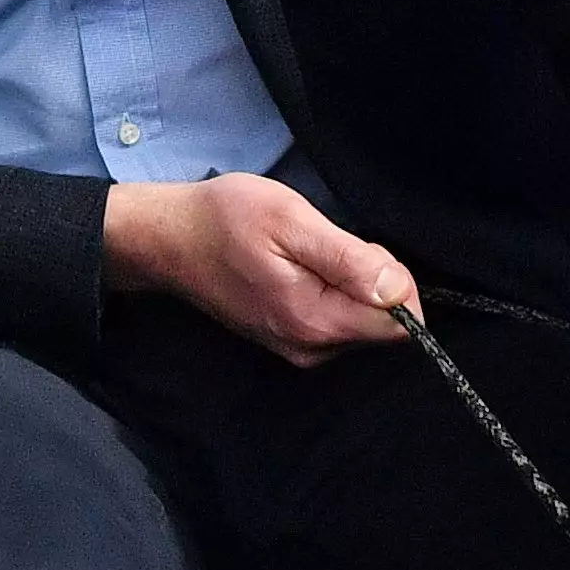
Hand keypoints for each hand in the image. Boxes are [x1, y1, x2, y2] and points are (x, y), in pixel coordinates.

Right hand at [98, 172, 411, 366]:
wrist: (169, 239)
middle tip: (328, 243)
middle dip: (375, 283)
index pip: (400, 326)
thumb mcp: (291, 221)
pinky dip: (334, 293)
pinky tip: (302, 267)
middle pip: (384, 326)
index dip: (399, 284)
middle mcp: (311, 349)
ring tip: (309, 252)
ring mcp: (299, 349)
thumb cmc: (226, 220)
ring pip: (362, 324)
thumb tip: (399, 290)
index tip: (362, 250)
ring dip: (353, 286)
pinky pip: (338, 323)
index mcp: (315, 321)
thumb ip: (349, 259)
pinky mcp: (290, 341)